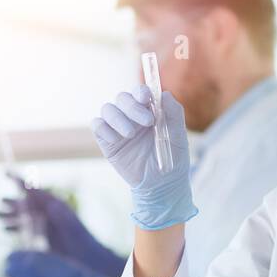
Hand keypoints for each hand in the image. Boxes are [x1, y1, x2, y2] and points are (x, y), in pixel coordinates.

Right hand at [0, 181, 125, 276]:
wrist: (87, 256)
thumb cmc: (80, 238)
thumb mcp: (68, 223)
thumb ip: (57, 211)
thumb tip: (44, 199)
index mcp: (53, 204)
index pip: (32, 189)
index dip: (18, 180)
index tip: (6, 172)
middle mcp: (48, 212)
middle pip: (26, 204)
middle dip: (12, 203)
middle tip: (0, 204)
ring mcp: (45, 225)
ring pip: (24, 217)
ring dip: (11, 216)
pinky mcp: (44, 237)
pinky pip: (26, 230)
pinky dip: (16, 229)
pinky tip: (5, 229)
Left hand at [5, 249, 105, 276]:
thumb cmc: (69, 273)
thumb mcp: (49, 260)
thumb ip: (33, 261)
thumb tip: (22, 265)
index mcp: (30, 257)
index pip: (10, 258)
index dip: (14, 262)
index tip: (18, 266)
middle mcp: (25, 271)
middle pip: (8, 272)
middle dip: (13, 275)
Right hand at [90, 85, 197, 230]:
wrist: (161, 185)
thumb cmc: (172, 159)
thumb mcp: (179, 137)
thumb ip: (174, 114)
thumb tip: (165, 94)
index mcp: (149, 110)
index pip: (139, 92)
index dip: (140, 91)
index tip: (146, 98)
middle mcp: (131, 116)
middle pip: (122, 98)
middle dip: (132, 107)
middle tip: (147, 122)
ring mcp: (118, 128)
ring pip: (107, 109)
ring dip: (118, 118)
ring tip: (131, 135)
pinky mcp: (107, 142)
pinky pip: (97, 125)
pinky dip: (104, 129)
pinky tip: (117, 140)